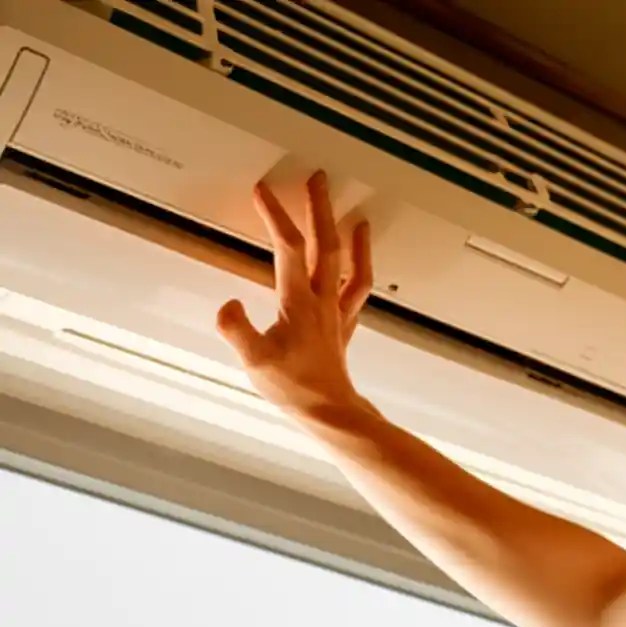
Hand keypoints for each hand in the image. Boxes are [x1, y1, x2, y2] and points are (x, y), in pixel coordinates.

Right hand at [217, 171, 373, 417]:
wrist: (329, 411)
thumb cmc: (294, 389)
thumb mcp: (254, 361)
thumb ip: (236, 330)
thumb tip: (227, 305)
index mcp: (298, 302)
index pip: (288, 248)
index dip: (276, 216)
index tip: (264, 191)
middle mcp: (322, 301)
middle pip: (324, 244)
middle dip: (319, 209)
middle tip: (317, 180)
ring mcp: (336, 312)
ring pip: (349, 264)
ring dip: (350, 236)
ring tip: (353, 214)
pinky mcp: (342, 326)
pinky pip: (358, 288)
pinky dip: (362, 267)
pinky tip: (360, 260)